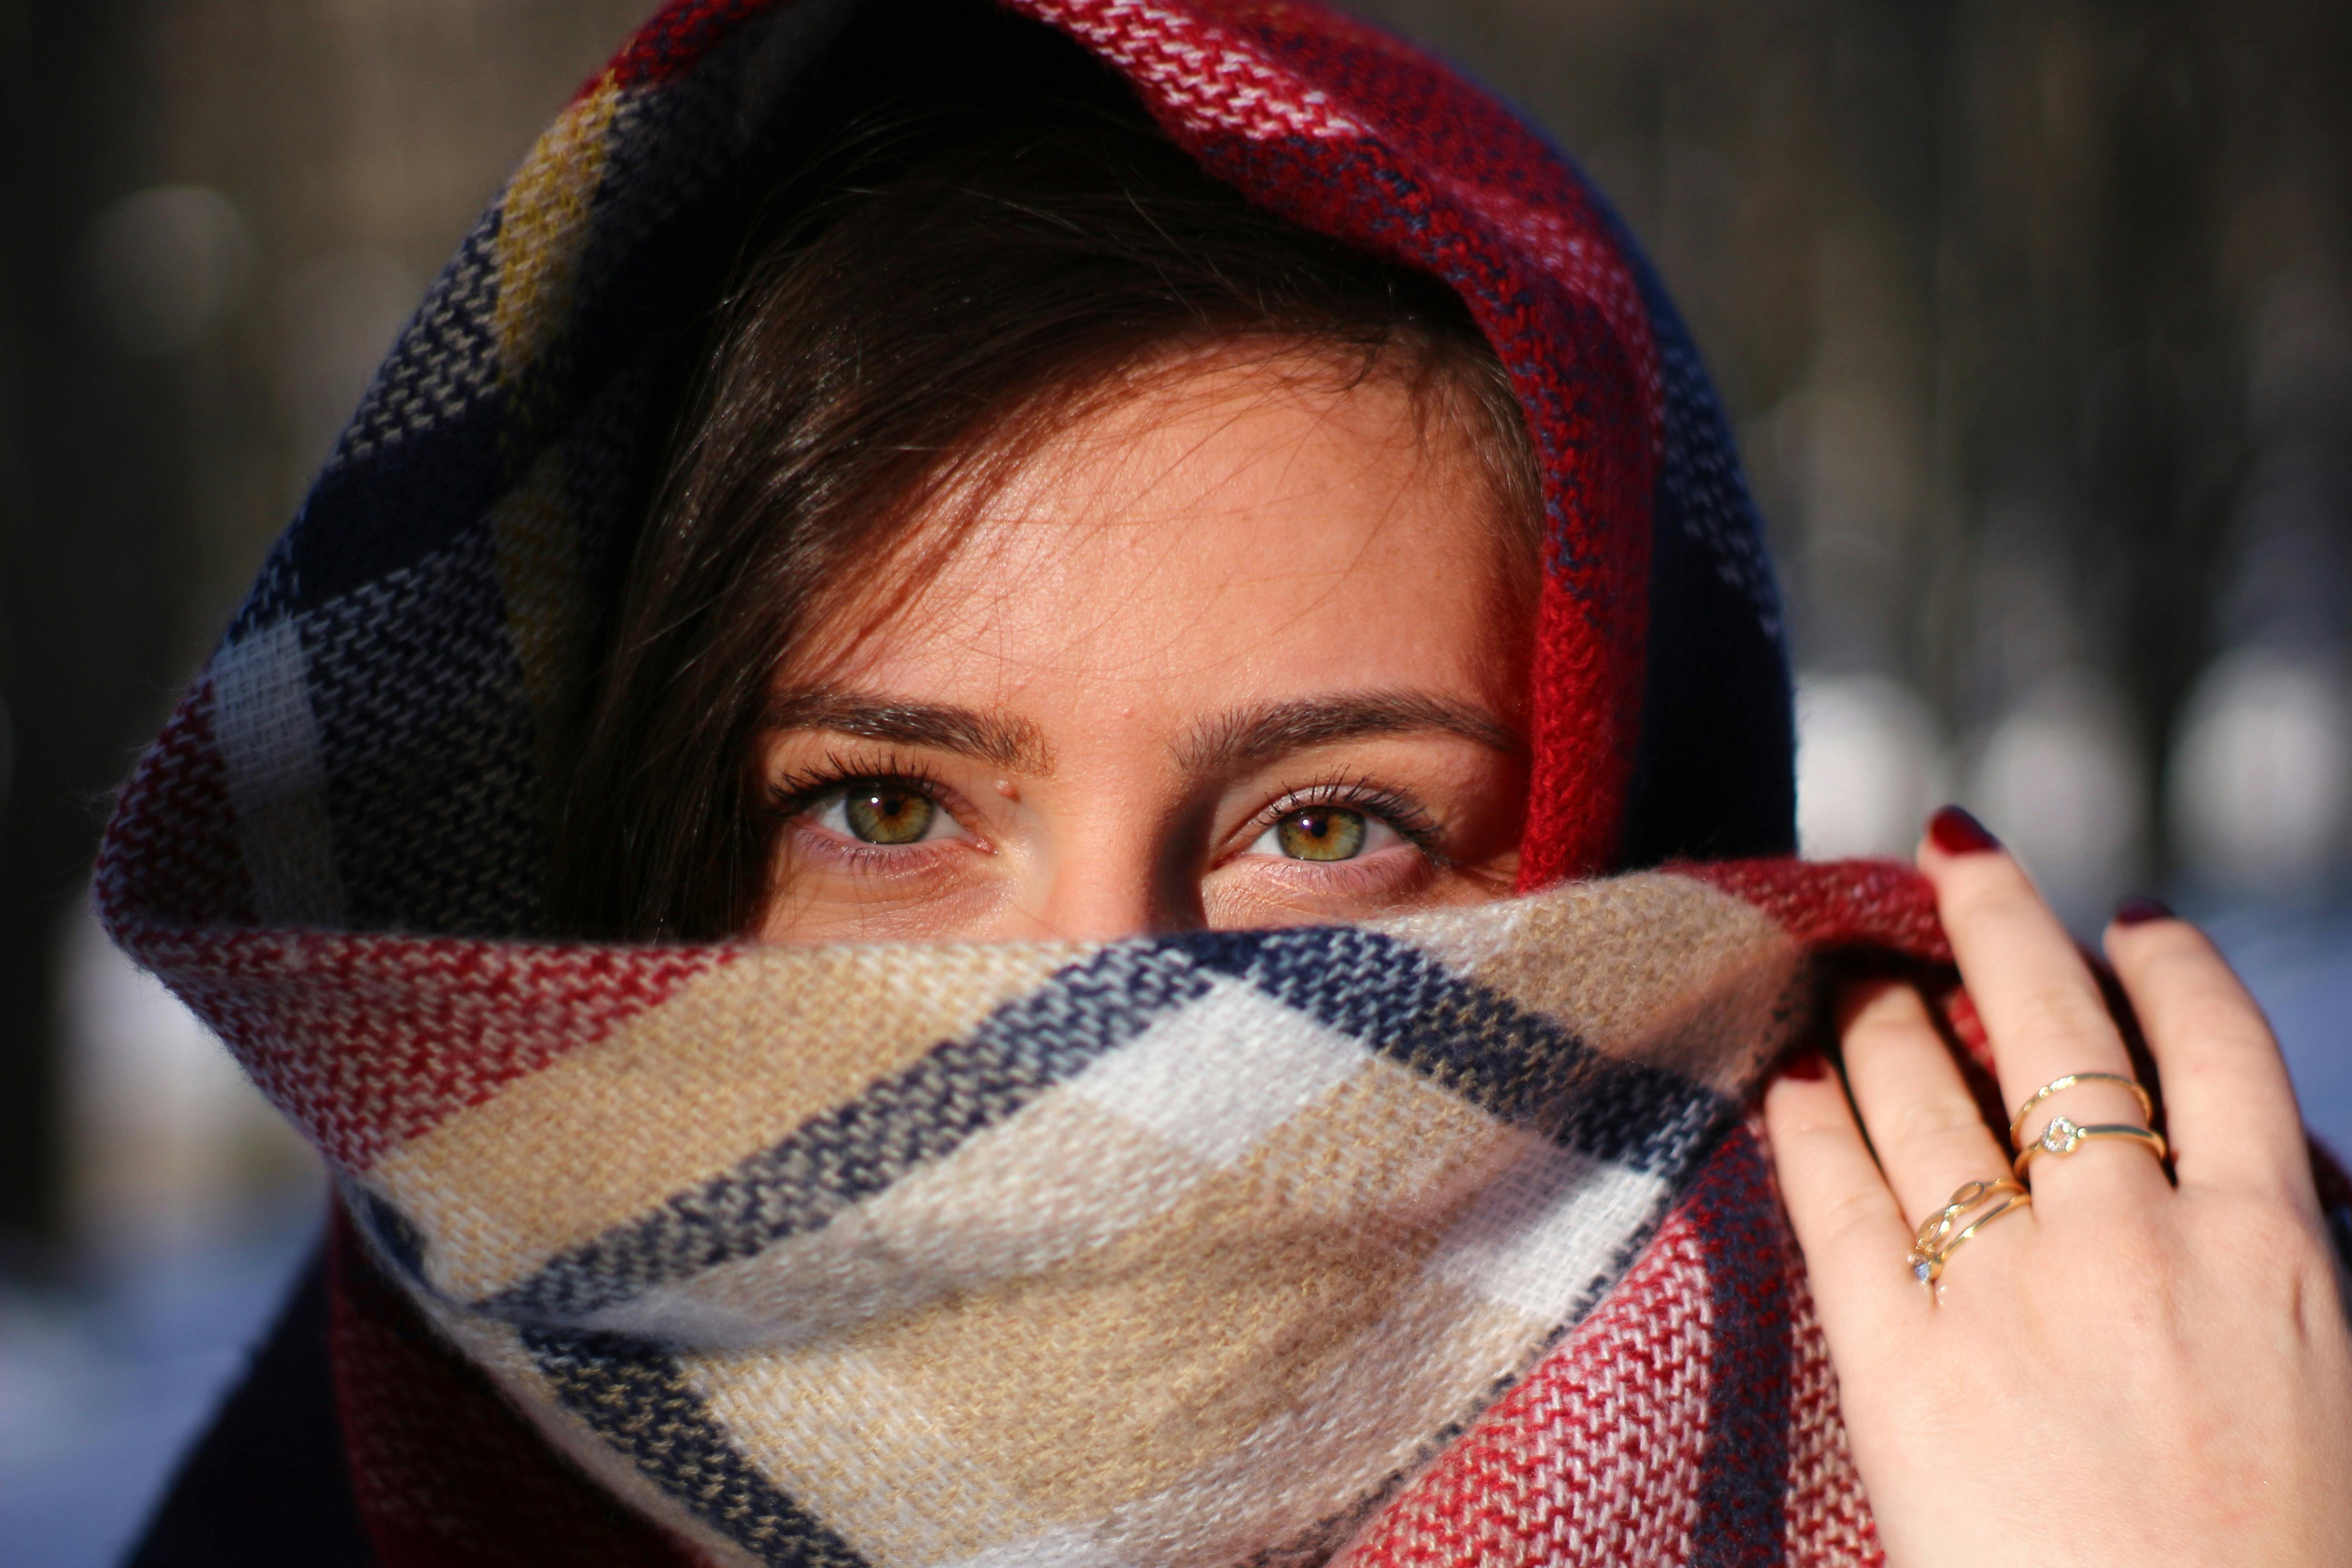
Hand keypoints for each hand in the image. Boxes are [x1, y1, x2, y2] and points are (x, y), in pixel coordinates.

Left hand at [1764, 808, 2351, 1566]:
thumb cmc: (2287, 1559)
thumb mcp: (2334, 1386)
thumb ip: (2280, 1271)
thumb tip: (2240, 1186)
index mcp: (2274, 1250)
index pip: (2219, 1051)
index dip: (2168, 967)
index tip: (2127, 919)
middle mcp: (2137, 1241)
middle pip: (2054, 1028)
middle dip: (1999, 917)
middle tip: (1952, 849)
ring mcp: (2013, 1294)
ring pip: (1932, 1096)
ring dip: (1889, 1015)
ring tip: (1857, 971)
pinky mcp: (1904, 1363)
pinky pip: (1840, 1201)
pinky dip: (1810, 1122)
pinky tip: (1789, 1077)